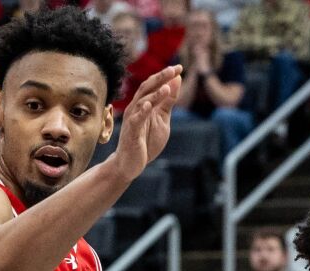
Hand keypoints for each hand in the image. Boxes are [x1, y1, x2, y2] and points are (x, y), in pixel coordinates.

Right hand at [110, 66, 182, 180]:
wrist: (129, 164)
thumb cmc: (145, 142)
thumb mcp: (161, 119)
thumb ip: (168, 101)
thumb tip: (176, 80)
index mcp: (144, 103)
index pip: (154, 84)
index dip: (165, 75)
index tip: (180, 67)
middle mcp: (136, 107)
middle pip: (147, 87)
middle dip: (160, 78)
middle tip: (174, 69)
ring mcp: (132, 119)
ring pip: (142, 102)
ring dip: (154, 94)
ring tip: (167, 87)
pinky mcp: (131, 132)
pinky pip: (136, 119)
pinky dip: (142, 111)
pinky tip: (149, 105)